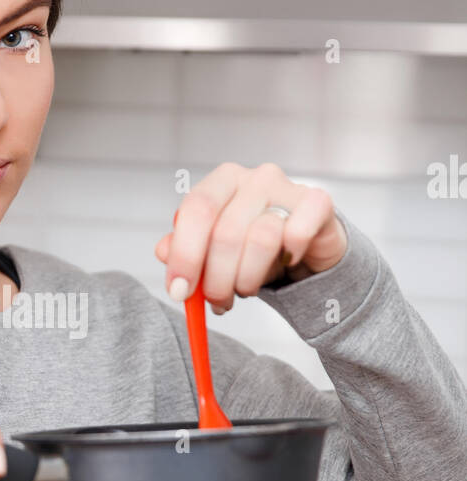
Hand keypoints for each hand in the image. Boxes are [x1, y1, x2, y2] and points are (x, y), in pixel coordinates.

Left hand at [154, 162, 347, 312]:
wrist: (309, 251)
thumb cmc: (255, 250)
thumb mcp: (215, 253)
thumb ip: (186, 250)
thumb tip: (163, 251)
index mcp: (222, 181)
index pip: (195, 210)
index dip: (184, 255)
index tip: (179, 292)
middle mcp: (254, 177)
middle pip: (225, 232)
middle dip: (216, 279)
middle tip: (217, 303)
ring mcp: (288, 187)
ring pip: (259, 240)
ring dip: (248, 279)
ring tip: (246, 290)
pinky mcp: (318, 203)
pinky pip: (296, 235)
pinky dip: (288, 258)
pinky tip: (286, 265)